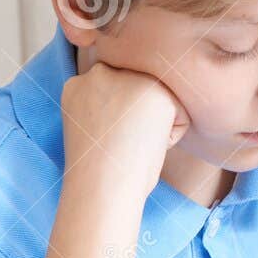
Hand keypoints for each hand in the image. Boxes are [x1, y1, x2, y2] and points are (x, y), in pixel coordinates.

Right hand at [61, 60, 188, 193]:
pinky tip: (148, 145)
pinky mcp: (156, 90)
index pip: (114, 95)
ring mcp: (128, 78)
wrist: (100, 184)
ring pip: (159, 102)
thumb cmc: (97, 174)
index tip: (107, 142)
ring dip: (154, 127)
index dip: (117, 123)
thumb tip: (136, 109)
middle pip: (138, 93)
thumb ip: (106, 108)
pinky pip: (180, 116)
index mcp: (77, 85)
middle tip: (121, 145)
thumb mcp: (91, 130)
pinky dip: (171, 137)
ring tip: (132, 145)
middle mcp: (100, 73)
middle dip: (138, 118)